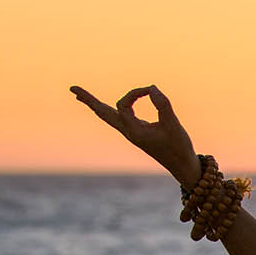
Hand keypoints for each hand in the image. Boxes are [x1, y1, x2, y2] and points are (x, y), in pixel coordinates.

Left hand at [70, 84, 199, 185]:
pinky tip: (106, 108)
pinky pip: (118, 119)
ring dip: (96, 106)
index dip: (134, 93)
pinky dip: (108, 111)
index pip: (123, 104)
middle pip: (103, 113)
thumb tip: (151, 87)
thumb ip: (163, 105)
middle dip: (89, 100)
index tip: (150, 90)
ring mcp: (132, 133)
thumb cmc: (179, 147)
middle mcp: (128, 132)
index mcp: (133, 131)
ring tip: (80, 97)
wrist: (183, 166)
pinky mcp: (138, 133)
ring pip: (108, 117)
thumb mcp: (173, 125)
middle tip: (72, 89)